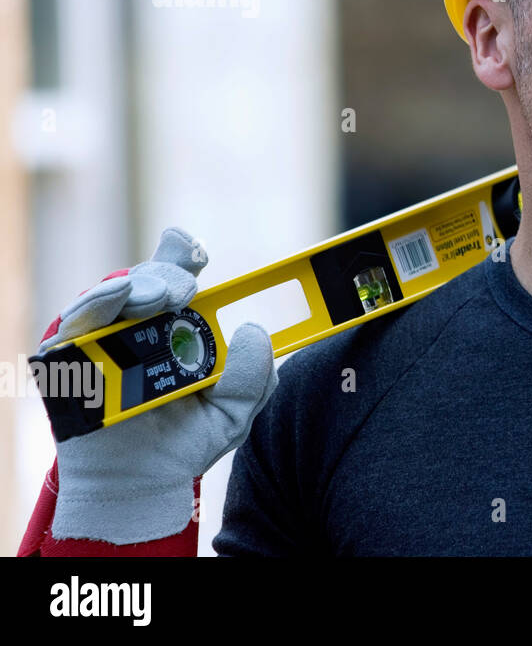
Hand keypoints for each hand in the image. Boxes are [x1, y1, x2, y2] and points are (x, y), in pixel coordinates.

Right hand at [42, 227, 277, 544]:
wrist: (140, 489)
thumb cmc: (184, 442)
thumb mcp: (234, 412)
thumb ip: (253, 376)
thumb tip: (253, 332)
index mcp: (175, 331)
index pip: (176, 281)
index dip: (182, 258)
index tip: (198, 255)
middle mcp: (137, 328)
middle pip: (148, 281)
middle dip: (168, 275)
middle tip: (185, 292)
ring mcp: (101, 341)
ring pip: (113, 294)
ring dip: (138, 287)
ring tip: (161, 299)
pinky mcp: (66, 360)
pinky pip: (74, 325)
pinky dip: (96, 306)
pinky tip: (119, 300)